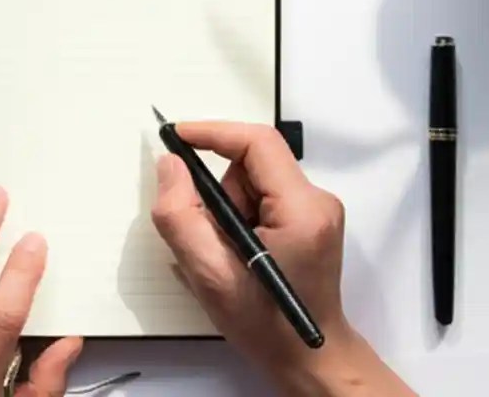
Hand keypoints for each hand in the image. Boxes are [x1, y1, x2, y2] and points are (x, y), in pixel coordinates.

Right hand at [151, 122, 414, 395]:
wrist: (307, 357)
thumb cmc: (263, 323)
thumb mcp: (208, 274)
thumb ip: (181, 215)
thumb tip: (170, 165)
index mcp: (301, 209)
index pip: (258, 143)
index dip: (214, 132)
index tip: (176, 136)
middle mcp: (317, 201)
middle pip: (253, 164)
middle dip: (220, 192)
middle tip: (208, 235)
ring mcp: (317, 211)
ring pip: (255, 183)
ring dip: (229, 209)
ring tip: (227, 254)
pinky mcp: (311, 221)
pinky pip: (264, 198)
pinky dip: (241, 218)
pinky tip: (239, 254)